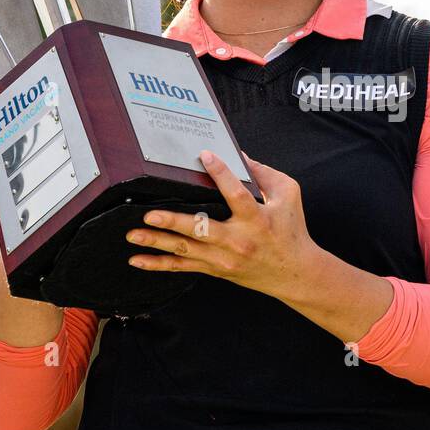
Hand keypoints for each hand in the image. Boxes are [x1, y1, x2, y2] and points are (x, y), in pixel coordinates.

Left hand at [125, 149, 318, 300]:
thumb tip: (240, 155)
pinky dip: (159, 265)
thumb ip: (264, 174)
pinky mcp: (215, 269)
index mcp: (256, 219)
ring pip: (185, 250)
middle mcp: (237, 241)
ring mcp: (223, 258)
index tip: (205, 156)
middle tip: (150, 214)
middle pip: (201, 229)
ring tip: (134, 234)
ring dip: (157, 242)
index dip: (221, 173)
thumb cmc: (292, 231)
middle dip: (173, 222)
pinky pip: (183, 267)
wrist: (294, 274)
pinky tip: (138, 260)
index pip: (236, 194)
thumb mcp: (288, 196)